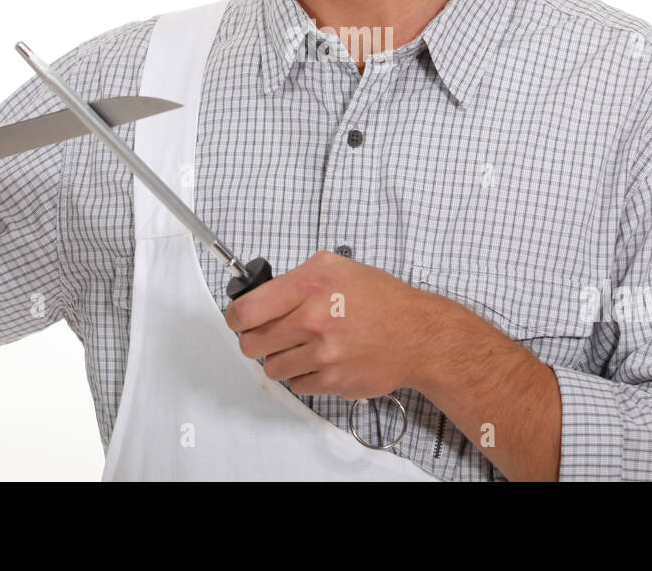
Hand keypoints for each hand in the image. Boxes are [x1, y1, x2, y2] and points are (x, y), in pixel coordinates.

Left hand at [224, 249, 435, 399]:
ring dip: (281, 359)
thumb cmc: (381, 300)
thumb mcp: (337, 267)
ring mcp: (323, 353)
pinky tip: (321, 360)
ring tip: (302, 347)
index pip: (246, 311)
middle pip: (252, 343)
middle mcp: (313, 319)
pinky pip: (296, 384)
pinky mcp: (333, 380)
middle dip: (256, 340)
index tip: (239, 320)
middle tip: (270, 335)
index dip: (235, 318)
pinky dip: (303, 376)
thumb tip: (262, 289)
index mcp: (310, 285)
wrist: (416, 334)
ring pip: (272, 367)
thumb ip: (297, 275)